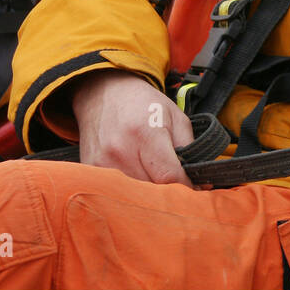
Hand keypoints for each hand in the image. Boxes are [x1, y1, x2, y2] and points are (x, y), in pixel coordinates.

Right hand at [71, 69, 194, 185]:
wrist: (104, 93)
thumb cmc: (143, 104)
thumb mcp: (176, 116)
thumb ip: (189, 148)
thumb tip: (199, 181)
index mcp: (145, 133)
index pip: (169, 176)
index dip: (185, 187)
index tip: (194, 188)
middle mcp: (120, 150)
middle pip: (151, 190)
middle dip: (168, 192)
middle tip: (177, 184)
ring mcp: (102, 162)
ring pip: (134, 195)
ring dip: (149, 193)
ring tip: (155, 177)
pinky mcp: (90, 169)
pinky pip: (116, 191)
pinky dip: (129, 190)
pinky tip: (136, 175)